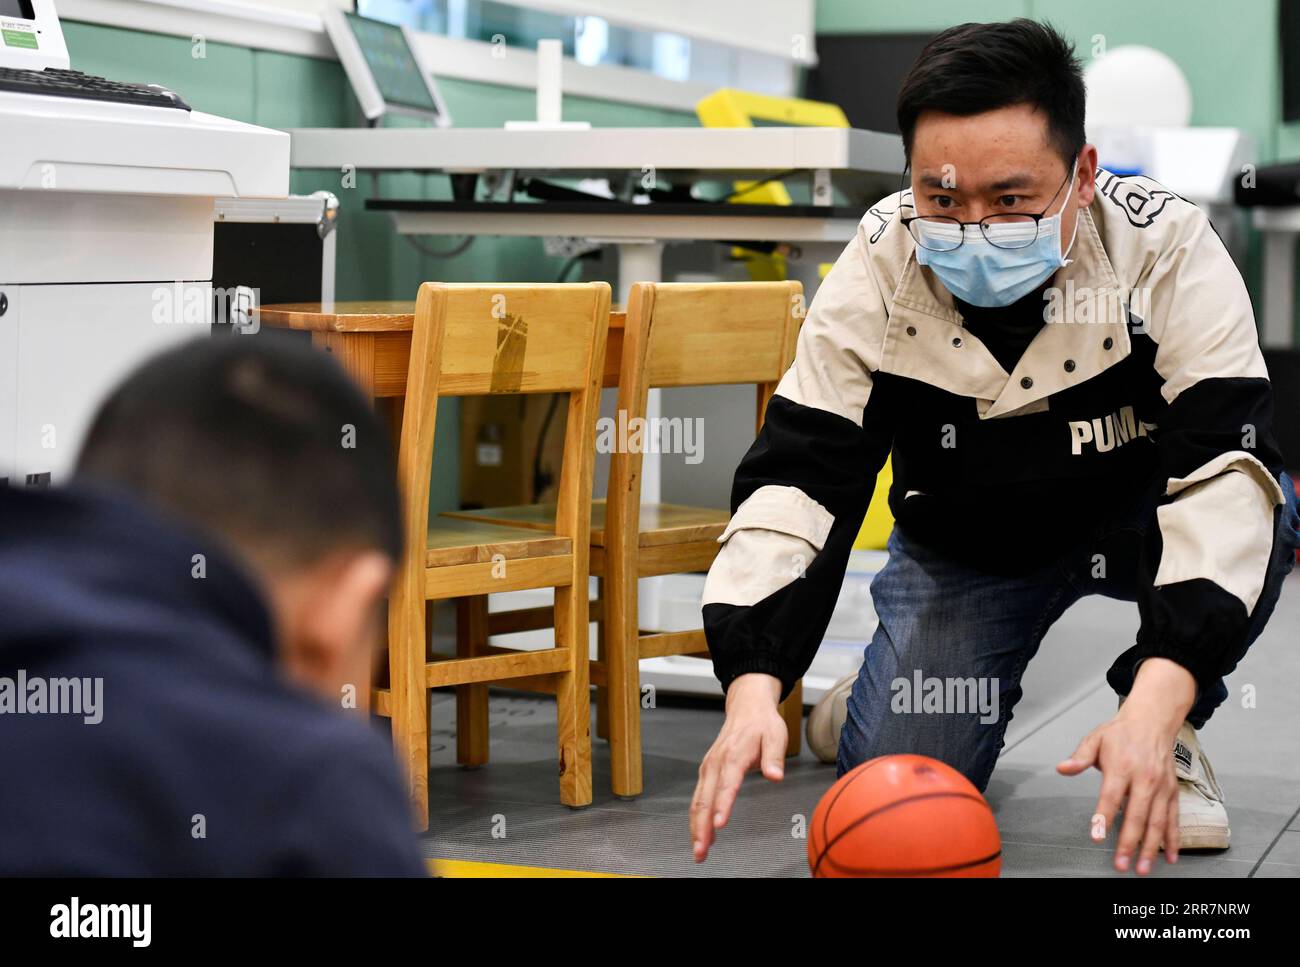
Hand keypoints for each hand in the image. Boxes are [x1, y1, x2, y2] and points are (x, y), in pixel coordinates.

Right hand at [690, 673, 785, 862]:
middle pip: (704, 799)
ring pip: (697, 802)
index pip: (726, 784)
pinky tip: (701, 835)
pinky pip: (698, 798)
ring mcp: (708, 768)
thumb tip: (775, 776)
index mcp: (733, 755)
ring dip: (695, 827)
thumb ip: (774, 757)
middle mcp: (716, 763)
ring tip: (699, 851)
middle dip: (701, 828)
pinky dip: (697, 818)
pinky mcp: (706, 772)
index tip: (719, 824)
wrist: (746, 708)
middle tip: (701, 851)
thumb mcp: (775, 735)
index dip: (722, 805)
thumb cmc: (762, 724)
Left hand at [1056, 658, 1195, 874]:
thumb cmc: (1121, 733)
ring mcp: (1161, 788)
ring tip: (1142, 868)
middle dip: (1129, 843)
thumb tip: (1062, 768)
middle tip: (1121, 864)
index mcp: (1122, 767)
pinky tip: (1169, 857)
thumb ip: (1079, 757)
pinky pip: (1174, 819)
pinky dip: (1173, 840)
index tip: (1097, 836)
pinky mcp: (1172, 792)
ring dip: (1151, 848)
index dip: (1103, 817)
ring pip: (1158, 822)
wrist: (1152, 722)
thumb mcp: (1094, 739)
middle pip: (1137, 816)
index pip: (1111, 796)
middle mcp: (1145, 779)